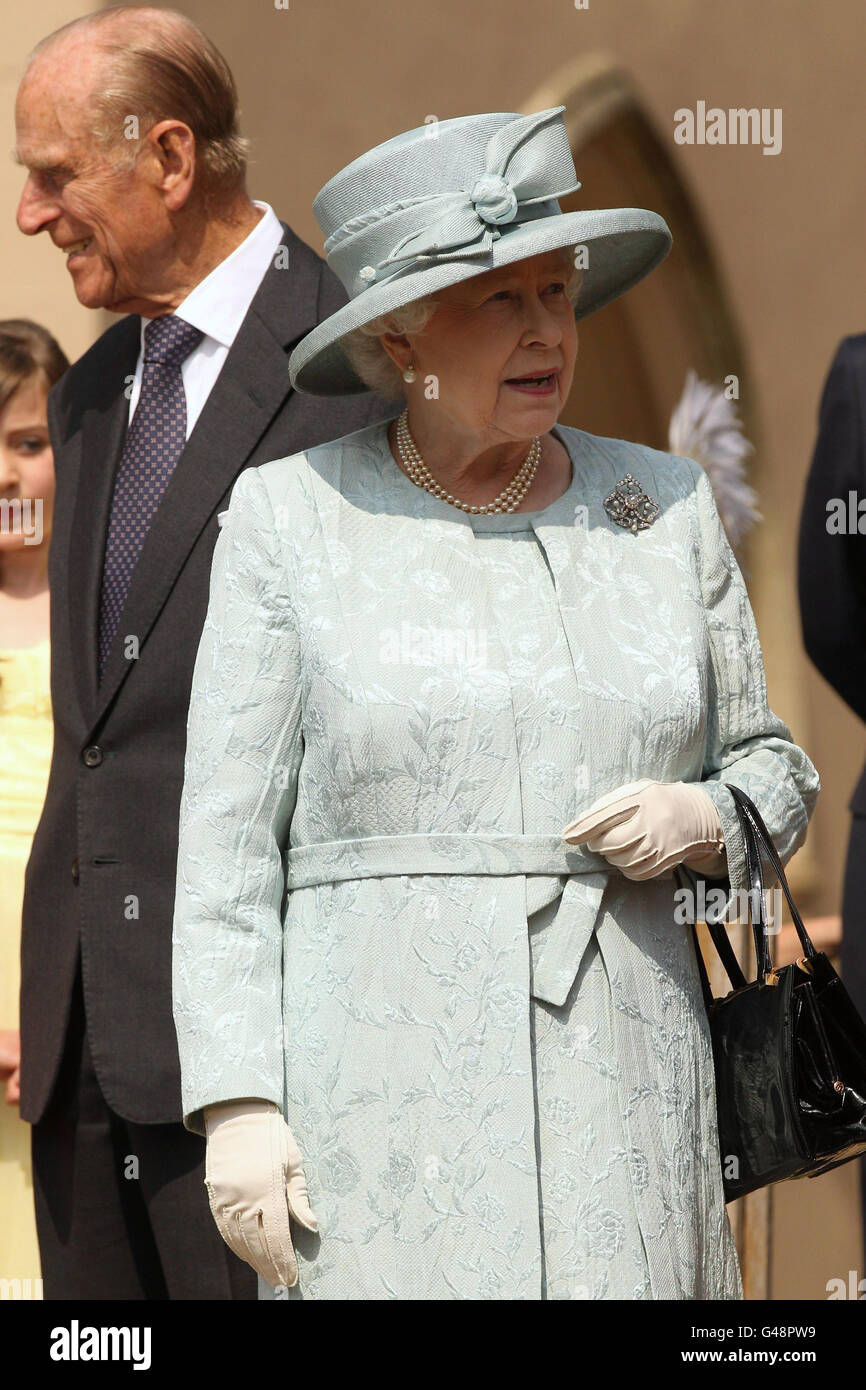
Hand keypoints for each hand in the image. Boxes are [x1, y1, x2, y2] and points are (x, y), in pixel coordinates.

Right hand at [203, 1099, 317, 1288]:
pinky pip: (224, 1228)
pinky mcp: (215, 1195)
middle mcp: (244, 1198)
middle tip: (281, 1283)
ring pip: (238, 1240)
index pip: (276, 1237)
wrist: (238, 1115)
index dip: (284, 1261)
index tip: (292, 1278)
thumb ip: (299, 1197)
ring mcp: (226, 1198)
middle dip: (270, 1267)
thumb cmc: (273, 1137)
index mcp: (267, 1190)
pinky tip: (246, 1254)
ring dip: (253, 1261)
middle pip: (256, 1244)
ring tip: (267, 1274)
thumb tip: (312, 1226)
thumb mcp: (294, 1162)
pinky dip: (235, 1245)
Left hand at [561, 778, 726, 880]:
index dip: (582, 828)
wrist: (697, 815)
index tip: (567, 835)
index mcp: (642, 798)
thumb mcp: (636, 791)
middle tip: (597, 839)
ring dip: (611, 856)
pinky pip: (633, 873)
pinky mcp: (664, 862)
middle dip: (596, 843)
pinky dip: (625, 867)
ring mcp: (660, 845)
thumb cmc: (656, 801)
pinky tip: (629, 855)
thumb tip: (579, 824)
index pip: (605, 815)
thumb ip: (608, 803)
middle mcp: (652, 822)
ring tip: (617, 844)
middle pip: (610, 843)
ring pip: (620, 860)